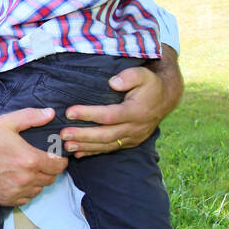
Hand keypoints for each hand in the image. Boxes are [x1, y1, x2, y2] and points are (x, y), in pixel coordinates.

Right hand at [0, 107, 68, 204]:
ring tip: (28, 171)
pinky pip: (25, 199)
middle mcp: (25, 179)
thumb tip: (50, 114)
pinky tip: (17, 181)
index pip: (59, 166)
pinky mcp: (5, 200)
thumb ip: (31, 117)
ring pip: (38, 190)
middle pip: (51, 179)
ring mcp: (15, 191)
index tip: (56, 157)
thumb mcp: (7, 122)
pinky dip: (25, 191)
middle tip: (41, 162)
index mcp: (30, 160)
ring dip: (37, 181)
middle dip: (49, 170)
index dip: (60, 160)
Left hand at [60, 56, 180, 157]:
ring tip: (66, 146)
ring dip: (86, 146)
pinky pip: (111, 149)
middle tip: (63, 134)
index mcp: (136, 111)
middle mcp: (135, 127)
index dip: (89, 114)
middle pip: (106, 135)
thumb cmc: (149, 84)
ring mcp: (133, 137)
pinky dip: (94, 152)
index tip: (69, 112)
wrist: (165, 98)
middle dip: (83, 135)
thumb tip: (113, 82)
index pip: (110, 115)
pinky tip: (78, 154)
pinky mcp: (130, 142)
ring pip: (107, 145)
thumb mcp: (143, 74)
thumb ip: (129, 76)